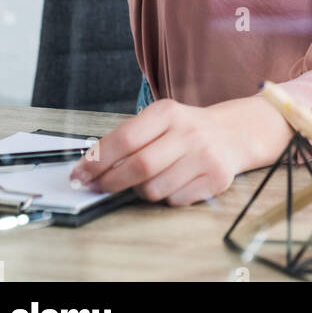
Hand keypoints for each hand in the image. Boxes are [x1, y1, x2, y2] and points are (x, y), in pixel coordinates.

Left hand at [69, 96, 293, 205]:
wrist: (232, 133)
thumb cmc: (184, 130)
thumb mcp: (159, 121)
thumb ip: (129, 139)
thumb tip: (89, 168)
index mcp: (168, 112)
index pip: (125, 138)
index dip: (97, 160)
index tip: (79, 175)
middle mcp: (188, 131)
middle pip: (138, 167)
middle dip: (111, 182)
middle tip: (98, 187)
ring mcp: (204, 156)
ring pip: (154, 189)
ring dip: (141, 190)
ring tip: (149, 178)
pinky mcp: (215, 179)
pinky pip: (174, 201)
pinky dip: (166, 197)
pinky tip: (174, 181)